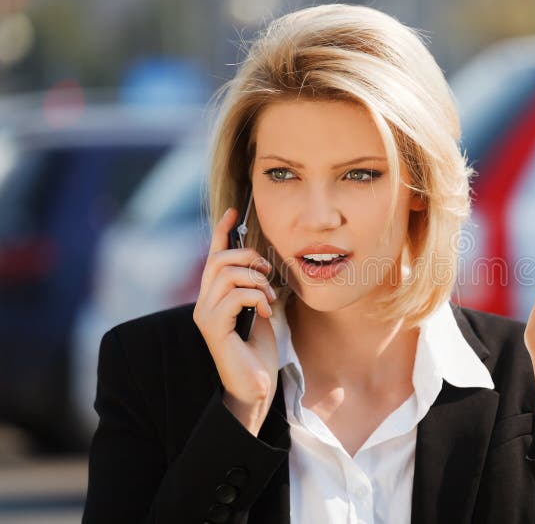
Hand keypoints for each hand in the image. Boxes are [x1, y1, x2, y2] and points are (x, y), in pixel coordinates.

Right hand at [192, 207, 279, 435]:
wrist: (255, 385)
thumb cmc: (258, 351)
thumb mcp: (259, 310)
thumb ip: (254, 288)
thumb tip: (260, 264)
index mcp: (214, 296)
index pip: (213, 256)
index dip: (221, 232)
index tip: (234, 211)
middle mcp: (203, 302)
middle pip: (219, 260)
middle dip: (249, 258)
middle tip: (268, 273)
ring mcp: (205, 314)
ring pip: (228, 274)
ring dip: (257, 282)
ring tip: (268, 299)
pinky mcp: (212, 327)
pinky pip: (236, 295)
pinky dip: (256, 298)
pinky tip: (263, 313)